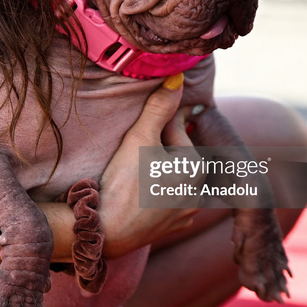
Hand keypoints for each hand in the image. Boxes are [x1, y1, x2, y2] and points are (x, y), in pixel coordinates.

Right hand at [100, 74, 200, 258]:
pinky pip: (168, 199)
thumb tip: (178, 76)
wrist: (106, 229)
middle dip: (157, 147)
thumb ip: (159, 107)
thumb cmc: (123, 181)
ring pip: (172, 177)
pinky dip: (157, 192)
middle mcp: (200, 191)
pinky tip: (139, 192)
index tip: (136, 130)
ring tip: (133, 171)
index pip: (175, 129)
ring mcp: (188, 211)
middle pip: (176, 154)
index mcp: (198, 166)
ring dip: (158, 169)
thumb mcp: (140, 137)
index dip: (152, 125)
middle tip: (131, 152)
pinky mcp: (173, 227)